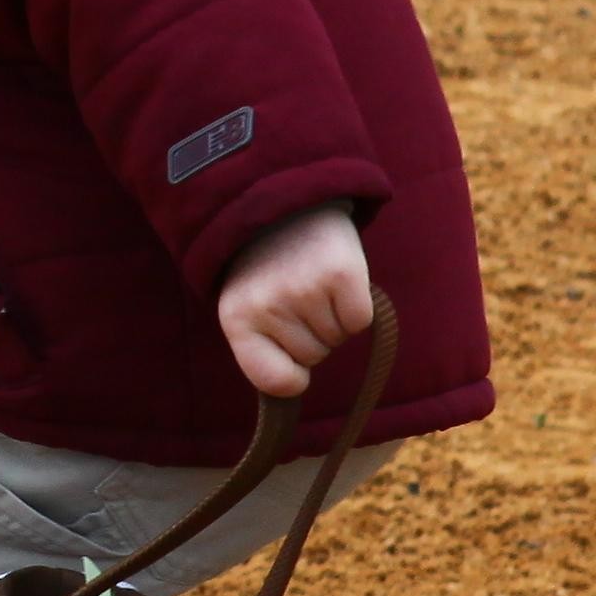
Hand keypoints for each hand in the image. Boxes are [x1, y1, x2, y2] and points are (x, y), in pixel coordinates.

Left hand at [215, 204, 374, 403]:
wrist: (286, 202)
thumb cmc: (266, 268)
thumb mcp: (246, 305)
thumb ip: (263, 349)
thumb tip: (294, 393)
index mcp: (235, 319)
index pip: (274, 382)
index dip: (292, 375)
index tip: (290, 357)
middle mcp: (268, 306)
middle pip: (313, 357)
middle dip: (312, 334)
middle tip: (297, 294)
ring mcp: (304, 289)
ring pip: (338, 339)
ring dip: (333, 317)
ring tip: (312, 280)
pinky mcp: (341, 274)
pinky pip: (360, 321)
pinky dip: (355, 306)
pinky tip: (335, 278)